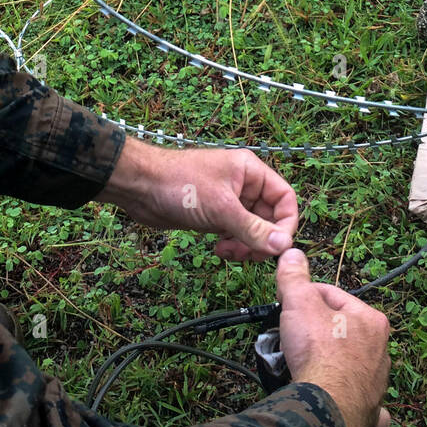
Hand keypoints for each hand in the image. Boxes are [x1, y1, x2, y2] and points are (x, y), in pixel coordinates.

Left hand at [97, 138, 298, 259]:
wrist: (140, 187)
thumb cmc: (178, 184)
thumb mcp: (221, 208)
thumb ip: (253, 229)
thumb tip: (283, 246)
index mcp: (251, 172)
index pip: (285, 198)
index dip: (286, 223)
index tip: (277, 246)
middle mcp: (243, 185)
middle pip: (270, 217)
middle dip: (262, 239)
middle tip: (249, 254)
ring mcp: (229, 201)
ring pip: (253, 229)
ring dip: (246, 245)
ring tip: (228, 252)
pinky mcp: (214, 215)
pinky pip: (235, 233)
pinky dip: (232, 245)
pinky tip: (218, 249)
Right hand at [276, 248, 391, 426]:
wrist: (328, 405)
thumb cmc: (318, 350)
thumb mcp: (300, 303)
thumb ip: (294, 277)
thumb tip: (292, 253)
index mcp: (370, 319)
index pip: (332, 296)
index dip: (305, 298)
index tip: (286, 307)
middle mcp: (381, 349)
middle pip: (342, 331)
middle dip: (318, 332)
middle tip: (293, 338)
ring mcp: (377, 382)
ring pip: (351, 364)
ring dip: (335, 364)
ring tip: (306, 366)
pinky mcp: (369, 409)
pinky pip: (363, 401)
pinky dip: (354, 400)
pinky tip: (343, 400)